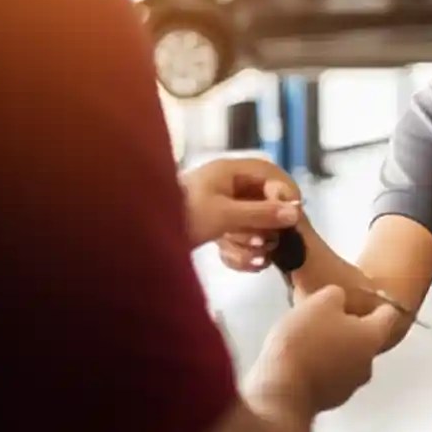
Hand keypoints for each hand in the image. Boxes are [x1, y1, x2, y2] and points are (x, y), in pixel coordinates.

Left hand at [179, 157, 301, 250]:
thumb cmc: (180, 216)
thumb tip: (296, 212)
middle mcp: (225, 183)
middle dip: (268, 223)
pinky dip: (240, 247)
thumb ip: (261, 213)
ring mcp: (217, 203)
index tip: (293, 215)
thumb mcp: (224, 215)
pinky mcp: (210, 223)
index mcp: (229, 170)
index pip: (270, 174)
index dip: (285, 193)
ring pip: (251, 218)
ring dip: (254, 238)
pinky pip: (236, 231)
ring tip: (254, 255)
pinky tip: (240, 261)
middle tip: (270, 241)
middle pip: (263, 199)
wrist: (136, 237)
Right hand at [244, 285, 399, 421]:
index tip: (366, 298)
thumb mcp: (320, 302)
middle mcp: (368, 364)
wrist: (282, 389)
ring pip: (348, 359)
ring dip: (334, 349)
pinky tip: (300, 359)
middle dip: (349, 328)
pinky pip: (329, 377)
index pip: (389, 315)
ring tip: (309, 338)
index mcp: (373, 336)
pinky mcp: (329, 401)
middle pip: (366, 339)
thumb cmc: (305, 341)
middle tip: (328, 316)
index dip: (377, 303)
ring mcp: (349, 386)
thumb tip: (339, 299)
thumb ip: (336, 295)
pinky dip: (320, 368)